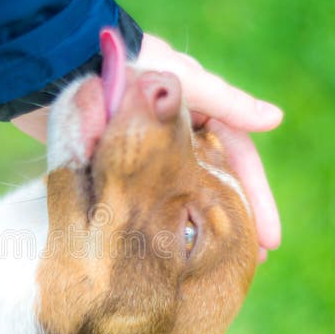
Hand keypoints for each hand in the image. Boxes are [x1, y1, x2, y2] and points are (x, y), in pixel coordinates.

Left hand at [12, 32, 282, 260]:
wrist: (58, 70)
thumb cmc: (124, 69)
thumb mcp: (182, 84)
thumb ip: (226, 103)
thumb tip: (276, 119)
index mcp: (199, 110)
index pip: (238, 159)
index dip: (257, 198)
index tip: (270, 239)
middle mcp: (176, 131)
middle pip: (214, 180)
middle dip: (236, 219)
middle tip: (252, 261)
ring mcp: (145, 148)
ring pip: (183, 192)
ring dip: (202, 224)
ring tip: (217, 265)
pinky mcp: (115, 162)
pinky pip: (148, 197)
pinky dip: (164, 220)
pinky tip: (172, 249)